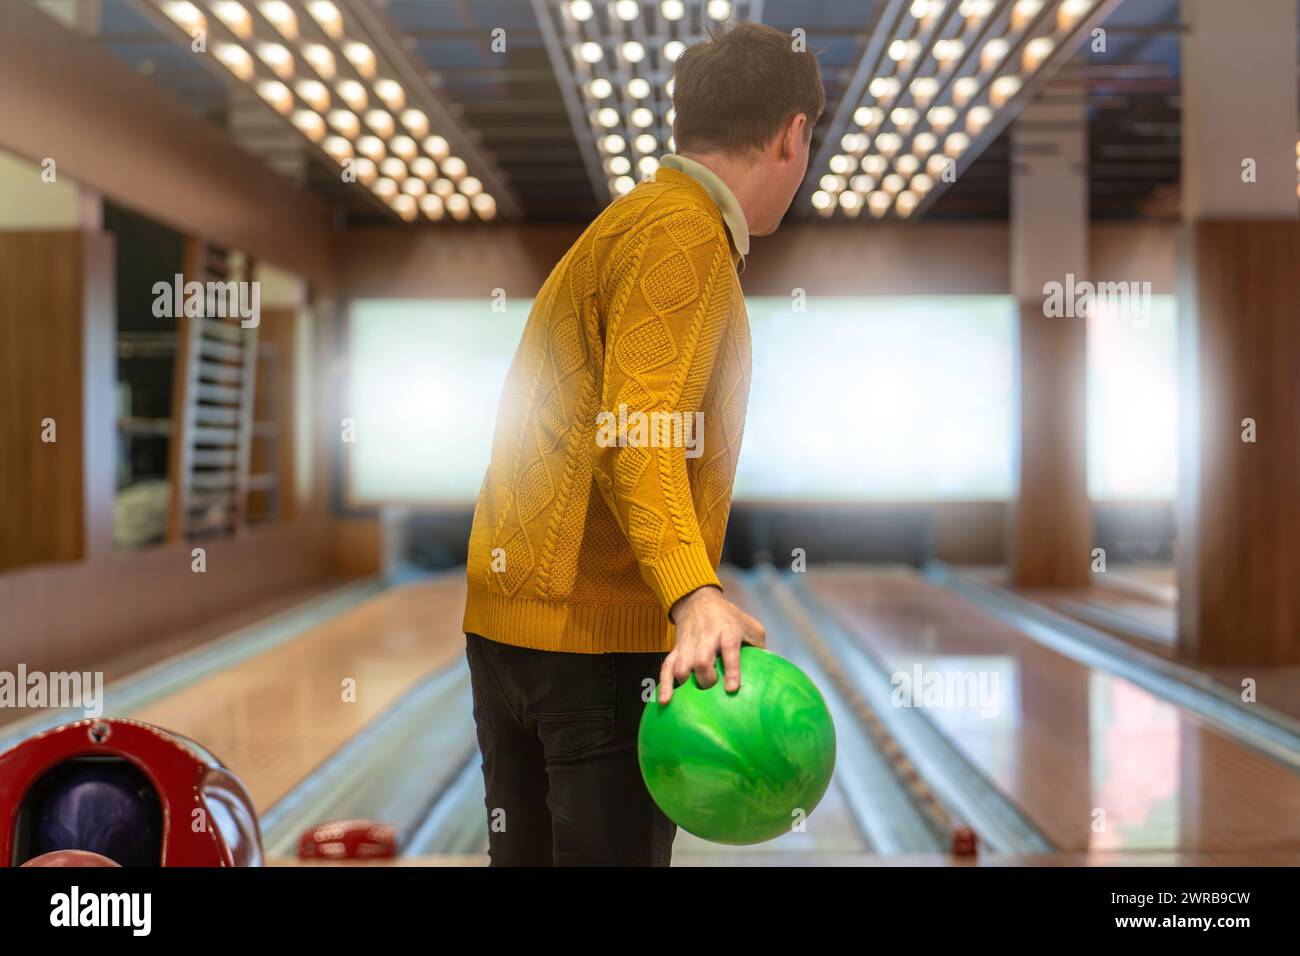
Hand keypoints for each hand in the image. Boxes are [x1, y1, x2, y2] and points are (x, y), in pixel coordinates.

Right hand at [659, 586, 765, 703]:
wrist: (698, 600)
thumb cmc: (731, 618)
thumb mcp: (751, 626)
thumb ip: (759, 647)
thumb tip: (772, 674)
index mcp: (728, 631)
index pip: (729, 649)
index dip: (731, 670)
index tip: (732, 688)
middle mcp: (706, 638)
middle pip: (702, 661)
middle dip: (706, 680)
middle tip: (713, 690)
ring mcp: (689, 644)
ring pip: (683, 667)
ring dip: (688, 683)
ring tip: (695, 696)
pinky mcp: (676, 650)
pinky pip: (667, 667)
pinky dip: (665, 685)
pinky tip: (665, 701)